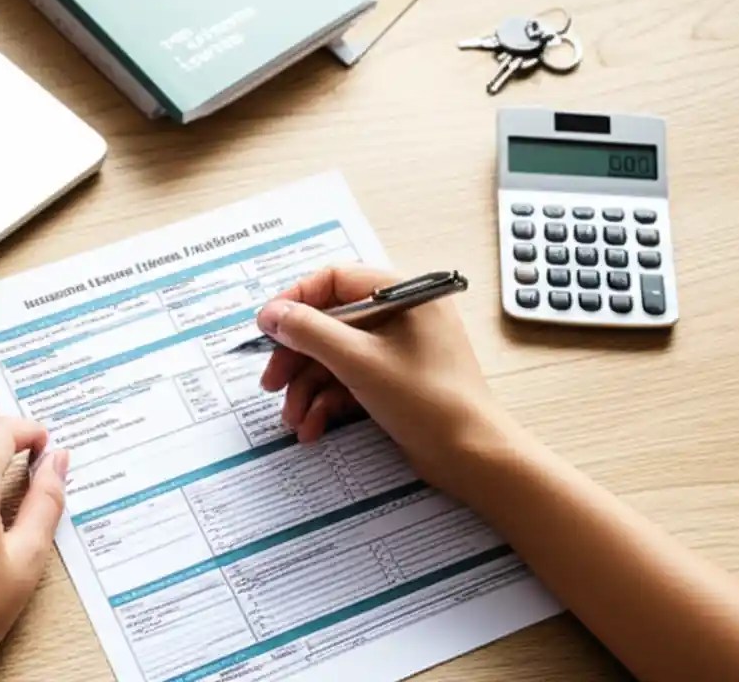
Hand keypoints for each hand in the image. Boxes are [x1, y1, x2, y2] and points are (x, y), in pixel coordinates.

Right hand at [257, 266, 520, 494]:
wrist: (472, 457)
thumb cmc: (429, 401)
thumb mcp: (359, 361)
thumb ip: (310, 332)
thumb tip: (272, 314)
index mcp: (401, 294)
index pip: (334, 280)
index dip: (295, 302)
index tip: (266, 327)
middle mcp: (399, 316)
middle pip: (329, 323)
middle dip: (296, 357)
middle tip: (270, 382)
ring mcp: (396, 350)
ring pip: (334, 357)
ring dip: (307, 388)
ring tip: (293, 418)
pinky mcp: (393, 381)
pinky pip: (349, 381)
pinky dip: (327, 403)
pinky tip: (313, 427)